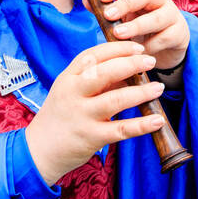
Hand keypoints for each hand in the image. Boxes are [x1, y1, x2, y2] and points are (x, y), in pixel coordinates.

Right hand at [27, 41, 165, 185]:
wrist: (38, 151)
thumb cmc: (59, 117)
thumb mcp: (70, 92)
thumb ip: (96, 80)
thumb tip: (128, 68)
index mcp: (67, 78)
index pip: (93, 55)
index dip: (118, 49)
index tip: (137, 47)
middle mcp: (73, 94)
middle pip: (104, 72)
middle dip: (131, 64)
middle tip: (151, 61)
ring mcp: (81, 116)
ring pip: (116, 100)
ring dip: (141, 92)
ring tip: (159, 87)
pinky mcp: (91, 137)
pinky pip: (121, 129)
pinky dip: (142, 125)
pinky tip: (158, 120)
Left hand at [91, 0, 189, 71]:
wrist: (168, 46)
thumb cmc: (142, 28)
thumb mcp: (124, 18)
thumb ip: (107, 10)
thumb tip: (86, 1)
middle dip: (125, 4)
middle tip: (108, 15)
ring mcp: (172, 15)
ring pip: (156, 18)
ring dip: (136, 26)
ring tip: (119, 34)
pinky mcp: (179, 33)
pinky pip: (164, 38)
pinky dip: (150, 46)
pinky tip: (138, 52)